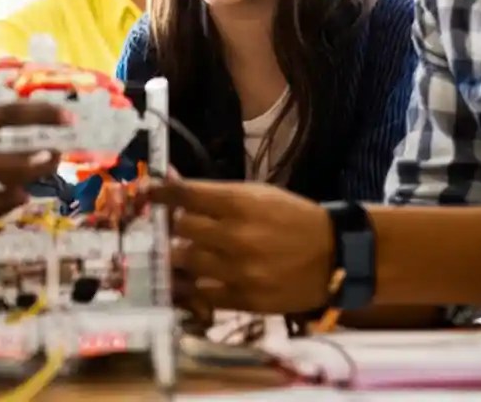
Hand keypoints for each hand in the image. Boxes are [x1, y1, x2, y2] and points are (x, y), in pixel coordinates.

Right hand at [0, 63, 64, 234]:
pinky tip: (13, 198)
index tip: (66, 115)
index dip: (42, 115)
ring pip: (2, 195)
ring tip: (40, 176)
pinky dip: (1, 206)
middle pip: (14, 163)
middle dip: (44, 158)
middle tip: (58, 152)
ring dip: (27, 185)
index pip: (9, 117)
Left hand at [150, 179, 333, 313]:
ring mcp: (238, 270)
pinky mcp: (243, 299)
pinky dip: (190, 285)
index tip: (146, 193)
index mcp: (240, 203)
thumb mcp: (258, 194)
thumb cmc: (293, 218)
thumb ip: (213, 193)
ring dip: (178, 255)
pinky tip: (188, 279)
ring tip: (182, 251)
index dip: (159, 193)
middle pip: (179, 229)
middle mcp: (235, 236)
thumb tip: (171, 180)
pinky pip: (200, 293)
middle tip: (169, 226)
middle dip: (171, 226)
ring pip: (185, 261)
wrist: (334, 256)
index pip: (185, 195)